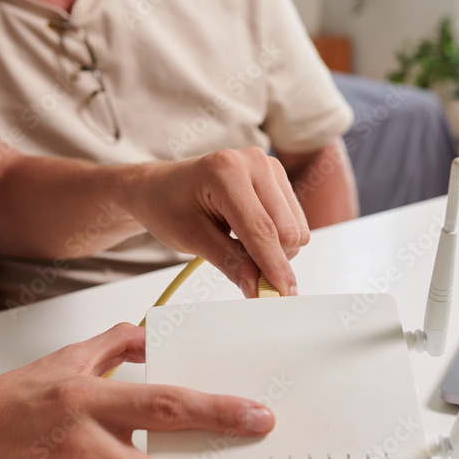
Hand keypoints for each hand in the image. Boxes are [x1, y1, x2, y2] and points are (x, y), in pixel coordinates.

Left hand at [126, 147, 310, 297]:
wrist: (161, 187)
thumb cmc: (168, 206)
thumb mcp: (192, 238)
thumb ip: (229, 262)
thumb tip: (258, 288)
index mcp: (227, 170)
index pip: (261, 230)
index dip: (273, 267)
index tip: (281, 296)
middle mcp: (255, 162)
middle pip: (288, 231)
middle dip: (272, 260)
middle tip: (241, 268)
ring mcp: (270, 167)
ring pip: (297, 229)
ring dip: (276, 250)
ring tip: (239, 244)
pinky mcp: (279, 178)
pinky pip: (296, 222)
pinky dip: (278, 239)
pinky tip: (250, 234)